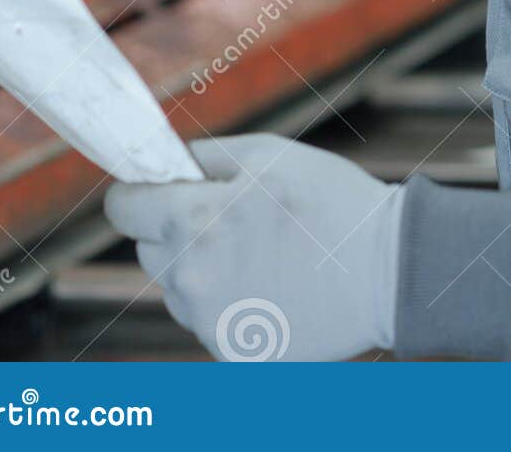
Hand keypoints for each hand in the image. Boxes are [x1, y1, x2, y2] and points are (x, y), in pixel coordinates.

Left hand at [104, 134, 405, 361]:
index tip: (155, 189)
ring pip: (180, 289)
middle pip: (150, 251)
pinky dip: (230, 303)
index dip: (138, 192)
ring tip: (260, 254)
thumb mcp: (268, 154)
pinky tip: (273, 286)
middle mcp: (192, 279)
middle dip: (176, 230)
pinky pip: (210, 321)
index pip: (123, 208)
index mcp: (194, 222)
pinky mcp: (234, 356)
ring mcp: (211, 325)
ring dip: (202, 269)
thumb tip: (171, 162)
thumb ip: (207, 156)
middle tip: (227, 218)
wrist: (387, 270)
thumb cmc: (330, 202)